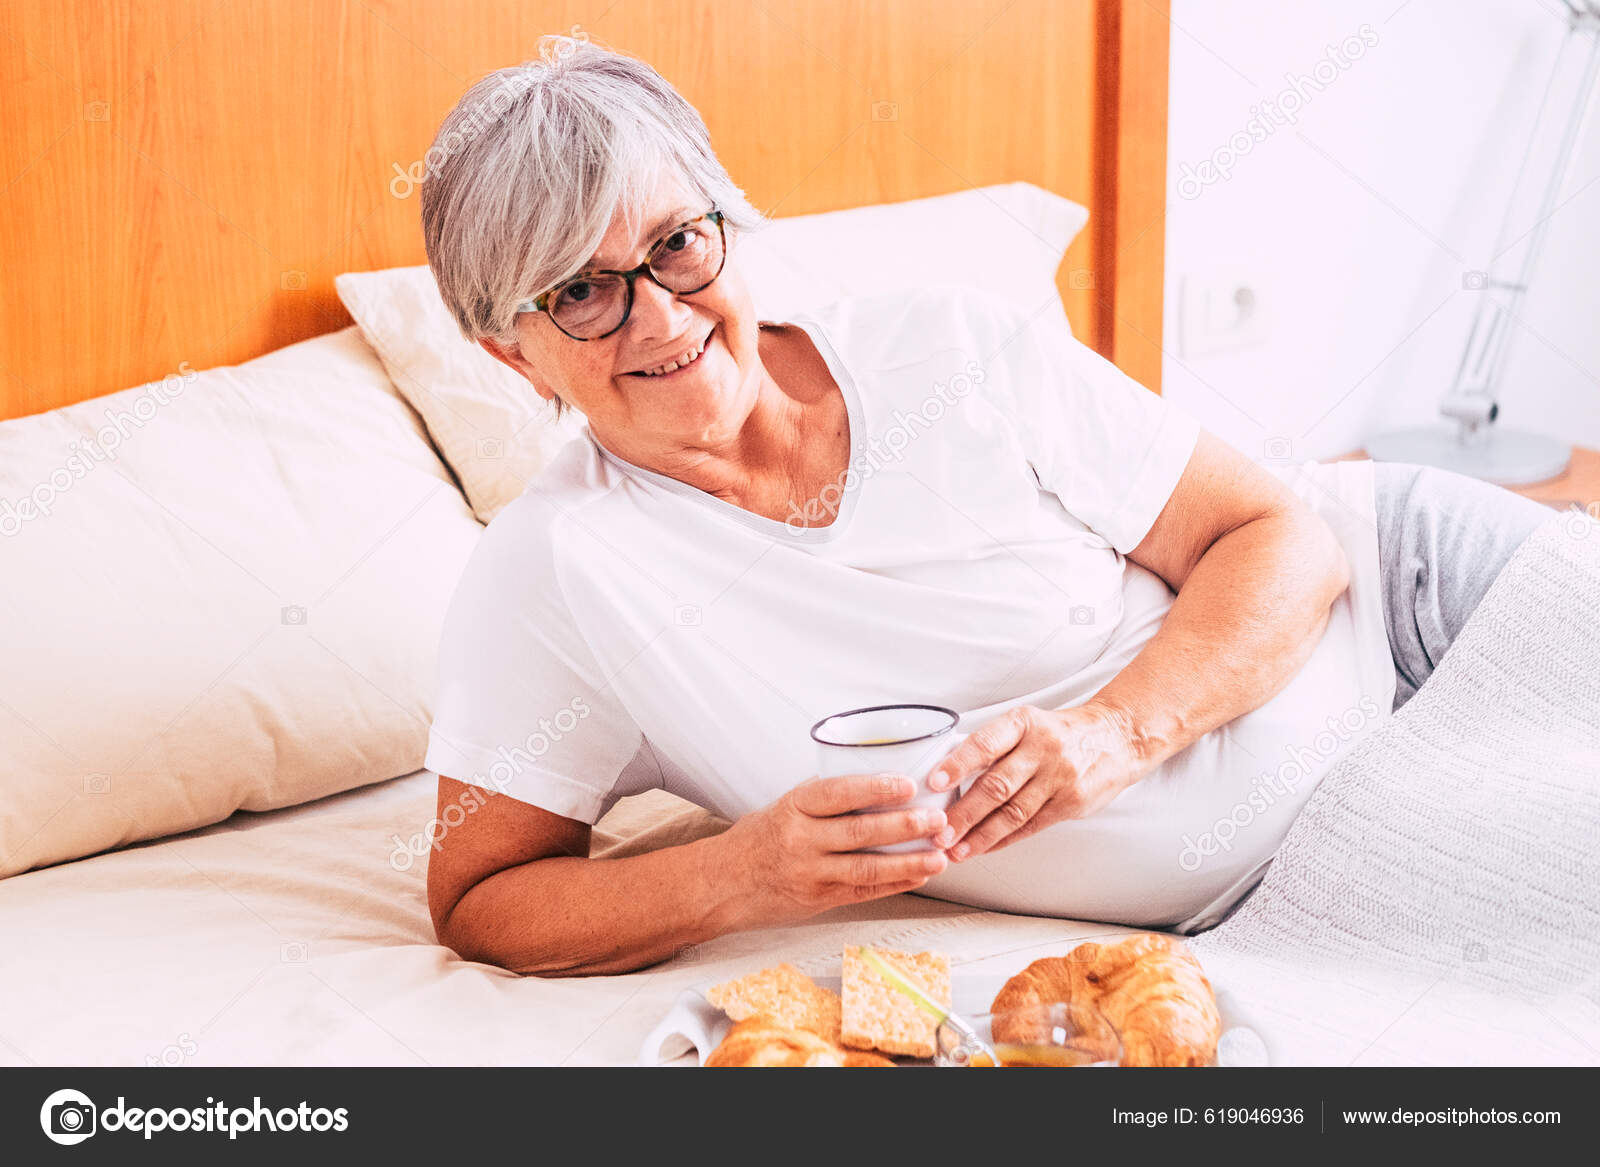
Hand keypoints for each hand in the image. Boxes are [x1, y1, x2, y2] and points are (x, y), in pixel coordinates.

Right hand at [718, 772, 949, 929]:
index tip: (908, 784)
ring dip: (909, 861)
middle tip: (937, 819)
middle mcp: (801, 840)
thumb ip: (821, 803)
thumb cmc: (753, 842)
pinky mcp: (818, 900)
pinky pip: (863, 891)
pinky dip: (895, 884)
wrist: (719, 885)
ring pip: (867, 866)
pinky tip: (919, 876)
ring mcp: (810, 873)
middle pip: (861, 831)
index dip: (876, 788)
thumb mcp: (780, 808)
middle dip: (905, 825)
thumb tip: (872, 787)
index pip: (840, 793)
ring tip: (940, 855)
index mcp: (793, 808)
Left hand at [925, 702, 1143, 861]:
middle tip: (939, 832)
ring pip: (1012, 812)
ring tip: (956, 849)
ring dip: (980, 835)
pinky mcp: (1071, 802)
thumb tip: (947, 775)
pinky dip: (1003, 840)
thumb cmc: (1061, 733)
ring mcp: (1059, 777)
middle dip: (964, 813)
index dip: (958, 764)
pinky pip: (1030, 826)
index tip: (934, 783)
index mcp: (1024, 723)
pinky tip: (983, 848)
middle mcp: (1042, 748)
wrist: (1116, 737)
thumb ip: (995, 746)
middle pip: (996, 785)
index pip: (985, 743)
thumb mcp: (1027, 724)